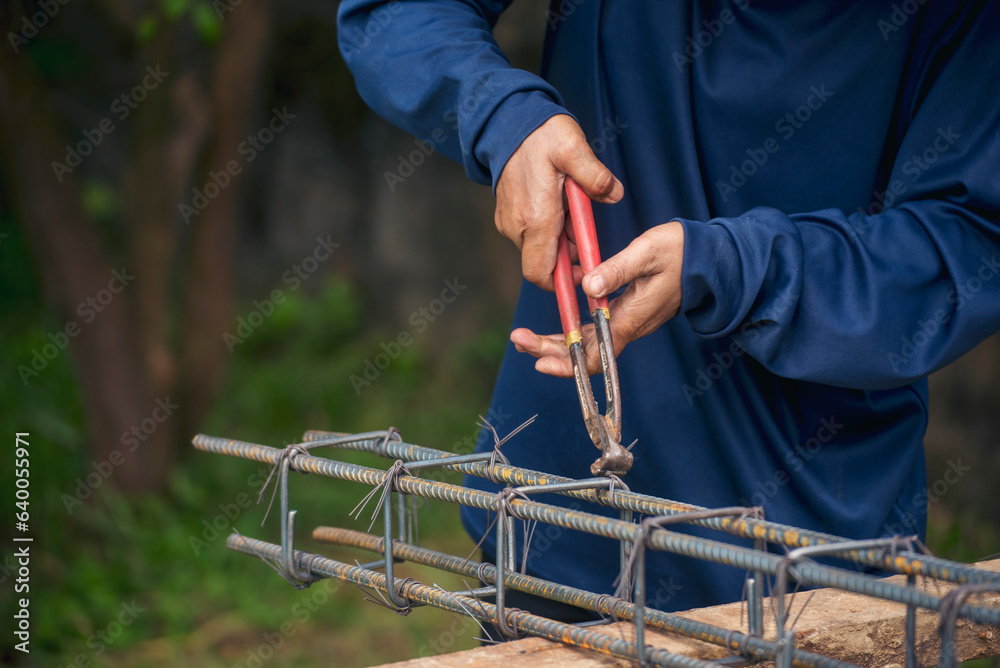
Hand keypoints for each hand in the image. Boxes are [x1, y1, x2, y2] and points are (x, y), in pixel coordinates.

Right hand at [495, 114, 623, 290]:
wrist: (508, 122)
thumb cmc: (541, 135)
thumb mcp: (574, 149)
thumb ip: (595, 176)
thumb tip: (614, 194)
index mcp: (536, 219)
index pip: (542, 274)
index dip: (563, 283)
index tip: (584, 272)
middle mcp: (518, 227)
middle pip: (545, 263)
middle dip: (567, 255)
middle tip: (582, 227)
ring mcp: (509, 222)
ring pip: (539, 249)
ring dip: (559, 239)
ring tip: (570, 208)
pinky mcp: (507, 216)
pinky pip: (530, 235)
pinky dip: (548, 228)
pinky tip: (557, 203)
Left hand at [511, 222, 684, 376]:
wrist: (708, 258)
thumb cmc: (680, 253)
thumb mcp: (647, 252)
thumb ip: (617, 270)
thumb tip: (587, 287)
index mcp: (631, 318)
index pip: (595, 356)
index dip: (567, 364)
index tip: (539, 360)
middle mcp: (627, 327)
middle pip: (583, 355)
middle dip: (548, 352)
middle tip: (518, 340)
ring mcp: (626, 323)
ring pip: (585, 344)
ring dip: (554, 343)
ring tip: (524, 337)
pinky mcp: (624, 313)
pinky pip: (593, 331)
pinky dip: (570, 330)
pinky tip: (554, 321)